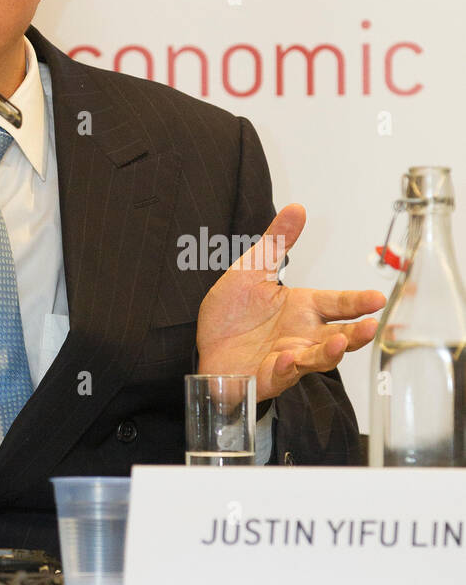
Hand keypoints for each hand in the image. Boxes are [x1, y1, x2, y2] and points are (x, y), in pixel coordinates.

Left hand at [196, 204, 385, 400]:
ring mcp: (288, 358)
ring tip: (338, 342)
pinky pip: (281, 375)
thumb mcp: (252, 269)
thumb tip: (297, 208)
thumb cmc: (233, 312)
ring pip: (316, 359)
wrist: (206, 346)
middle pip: (338, 336)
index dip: (358, 302)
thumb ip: (277, 241)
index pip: (338, 303)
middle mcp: (302, 334)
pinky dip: (285, 368)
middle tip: (371, 326)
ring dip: (329, 352)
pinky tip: (285, 358)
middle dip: (356, 333)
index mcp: (302, 308)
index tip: (378, 298)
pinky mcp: (267, 376)